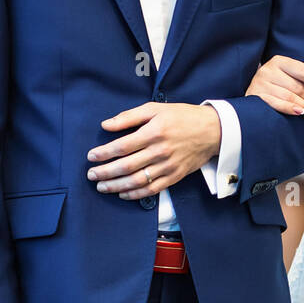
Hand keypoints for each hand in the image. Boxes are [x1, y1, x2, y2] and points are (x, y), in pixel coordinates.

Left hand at [88, 102, 221, 199]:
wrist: (212, 131)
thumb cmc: (182, 117)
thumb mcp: (155, 108)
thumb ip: (129, 116)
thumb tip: (106, 125)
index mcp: (154, 132)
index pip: (122, 146)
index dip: (104, 153)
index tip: (91, 156)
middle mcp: (160, 151)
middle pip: (126, 166)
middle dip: (105, 172)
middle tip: (91, 175)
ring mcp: (167, 167)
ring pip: (137, 181)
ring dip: (116, 186)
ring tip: (102, 187)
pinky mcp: (174, 177)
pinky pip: (151, 190)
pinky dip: (135, 194)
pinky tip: (122, 193)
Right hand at [246, 56, 303, 118]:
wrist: (249, 96)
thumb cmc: (275, 85)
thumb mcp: (292, 76)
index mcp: (280, 61)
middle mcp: (269, 70)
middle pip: (298, 86)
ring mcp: (261, 83)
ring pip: (290, 96)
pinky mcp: (255, 97)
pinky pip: (276, 104)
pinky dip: (289, 108)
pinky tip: (301, 113)